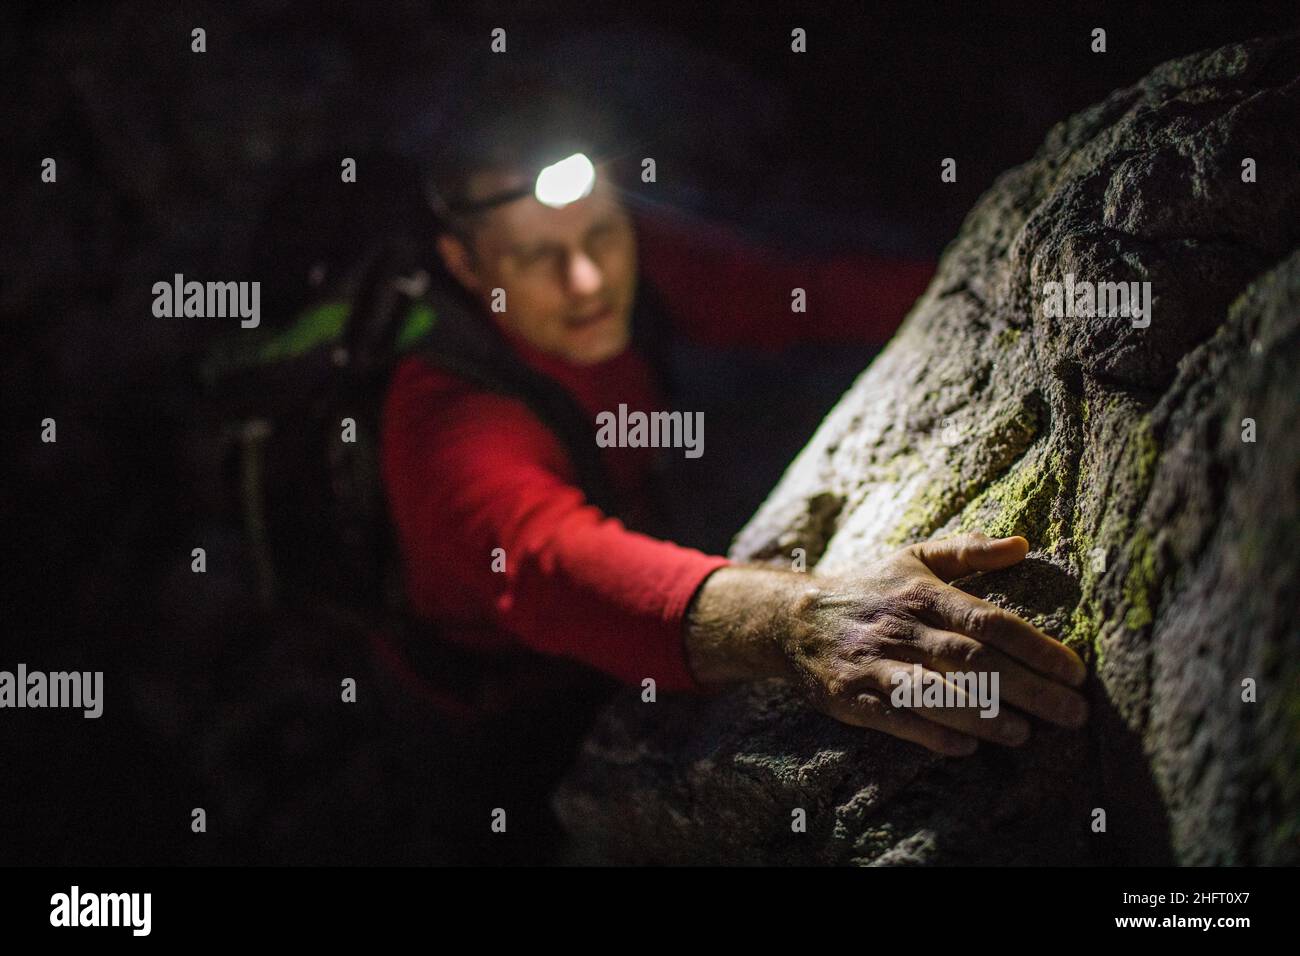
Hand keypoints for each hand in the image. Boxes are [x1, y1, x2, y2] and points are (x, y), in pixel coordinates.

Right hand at [780, 532, 1087, 755]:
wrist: (794, 618)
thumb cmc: (870, 589)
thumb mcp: (915, 558)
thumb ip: (969, 552)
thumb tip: (1023, 543)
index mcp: (924, 593)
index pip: (990, 621)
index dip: (1037, 647)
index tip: (1076, 672)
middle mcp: (902, 627)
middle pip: (974, 661)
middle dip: (1029, 689)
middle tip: (1073, 714)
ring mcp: (876, 663)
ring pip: (937, 692)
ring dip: (984, 714)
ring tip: (1024, 734)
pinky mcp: (853, 696)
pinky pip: (898, 718)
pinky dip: (933, 733)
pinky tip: (967, 747)